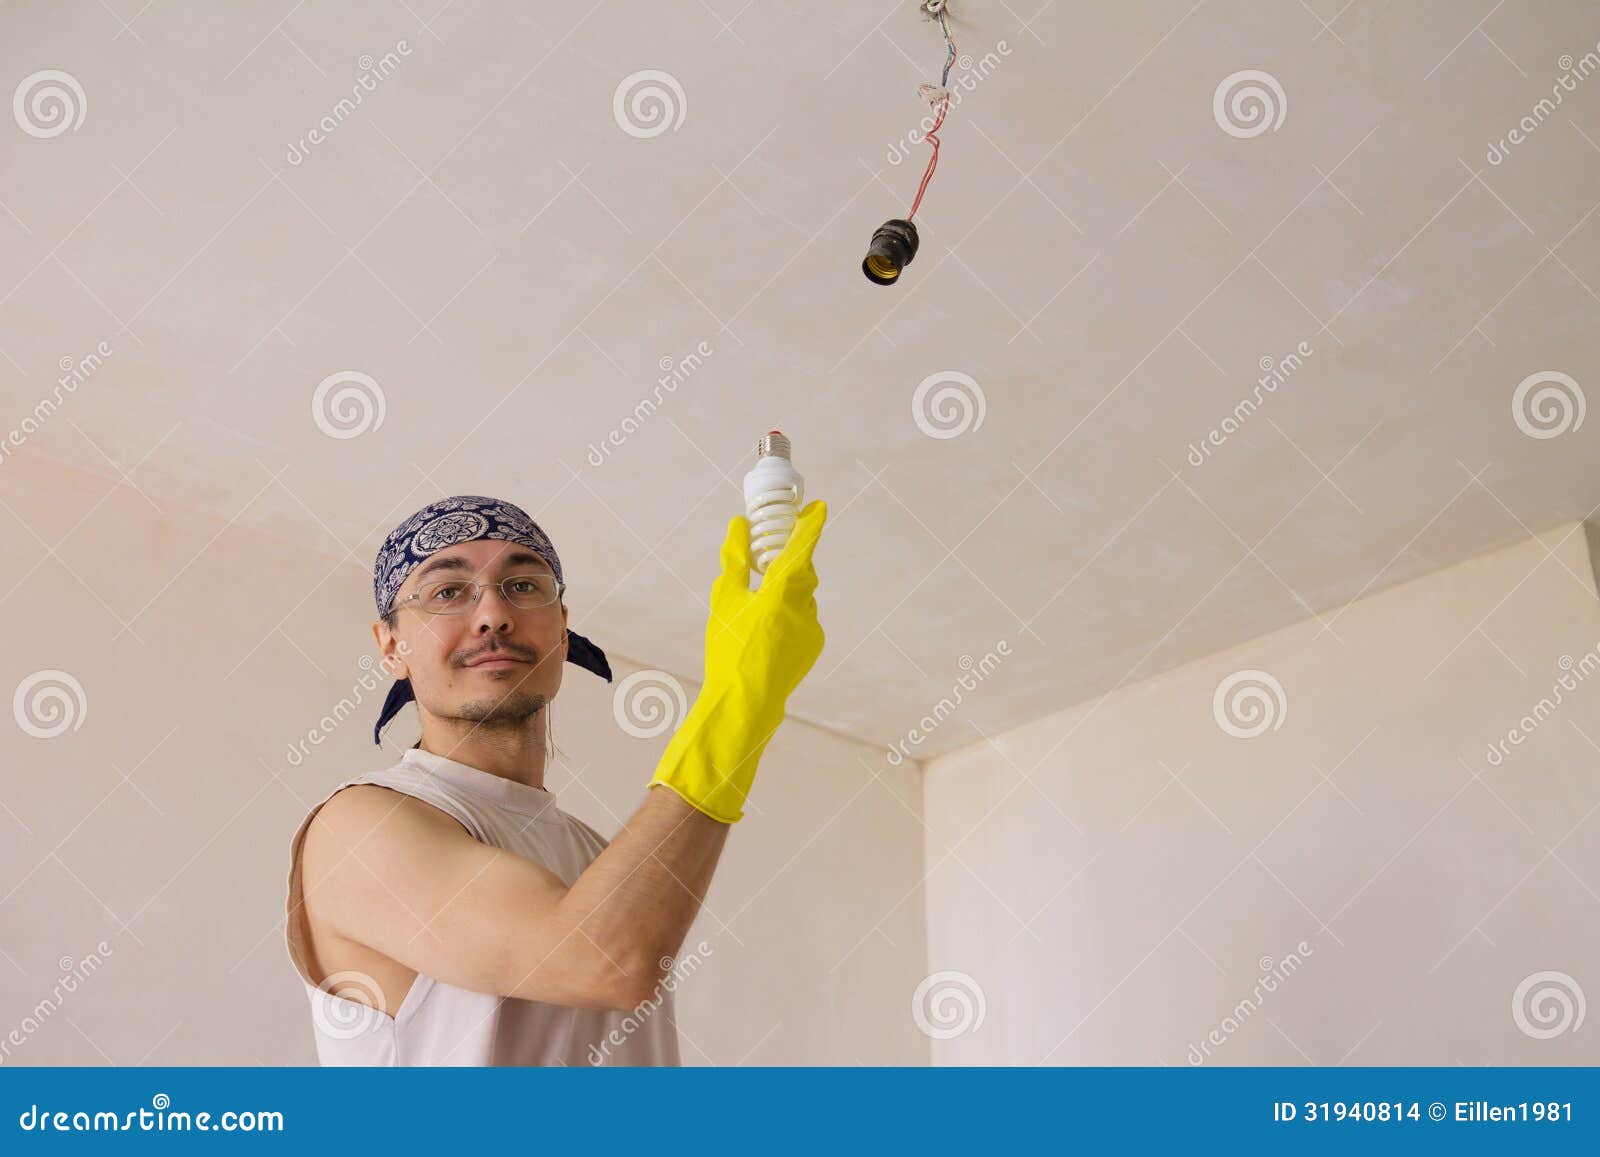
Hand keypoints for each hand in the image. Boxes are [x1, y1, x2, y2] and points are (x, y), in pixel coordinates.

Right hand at [647, 499, 827, 822]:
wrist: (745, 700)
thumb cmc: (728, 648)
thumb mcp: (724, 599)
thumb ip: (735, 559)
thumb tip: (739, 525)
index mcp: (782, 590)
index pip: (802, 547)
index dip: (811, 524)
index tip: (819, 506)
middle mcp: (804, 606)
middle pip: (802, 570)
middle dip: (790, 559)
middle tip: (770, 554)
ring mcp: (812, 627)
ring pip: (802, 596)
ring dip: (785, 591)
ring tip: (756, 606)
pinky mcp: (814, 645)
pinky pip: (803, 618)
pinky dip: (788, 614)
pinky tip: (765, 631)